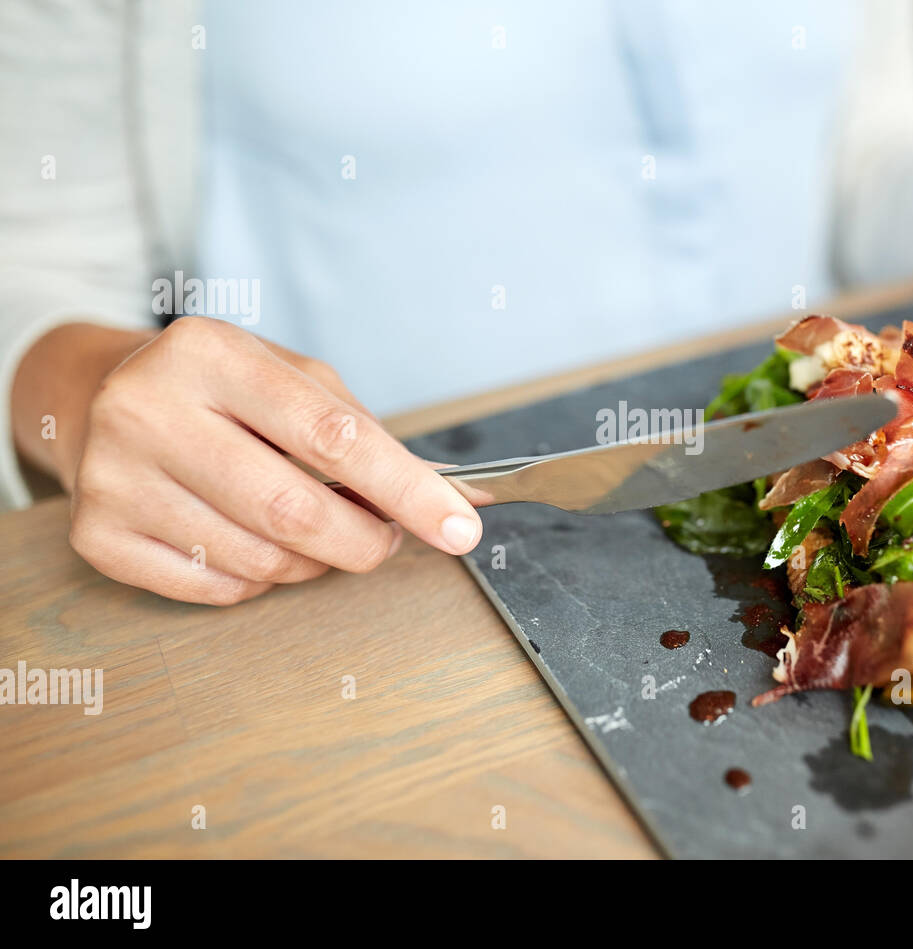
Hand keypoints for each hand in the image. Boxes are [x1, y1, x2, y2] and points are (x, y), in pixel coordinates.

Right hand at [13, 318, 481, 603]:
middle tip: (386, 538)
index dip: (408, 490)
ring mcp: (114, 477)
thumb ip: (368, 436)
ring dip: (314, 562)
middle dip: (365, 541)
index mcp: (210, 353)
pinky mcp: (96, 536)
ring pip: (261, 560)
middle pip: (295, 512)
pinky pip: (219, 590)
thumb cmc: (219, 392)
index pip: (333, 436)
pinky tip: (250, 539)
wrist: (94, 398)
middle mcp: (149, 410)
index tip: (461, 526)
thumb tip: (461, 498)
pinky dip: (259, 579)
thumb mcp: (290, 380)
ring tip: (312, 529)